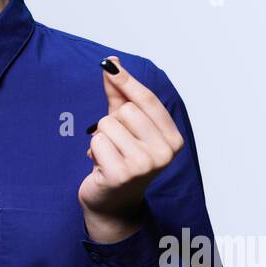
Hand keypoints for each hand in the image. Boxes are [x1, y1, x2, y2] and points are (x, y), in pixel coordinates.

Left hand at [78, 56, 184, 242]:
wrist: (112, 203)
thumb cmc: (120, 159)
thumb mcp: (123, 125)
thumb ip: (120, 94)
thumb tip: (112, 63)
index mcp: (172, 139)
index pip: (148, 100)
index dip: (127, 81)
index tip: (109, 64)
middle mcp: (164, 153)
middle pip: (125, 111)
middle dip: (112, 123)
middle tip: (116, 144)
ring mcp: (145, 165)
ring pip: (108, 125)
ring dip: (101, 138)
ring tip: (109, 156)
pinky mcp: (122, 175)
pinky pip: (97, 142)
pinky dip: (93, 151)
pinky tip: (102, 166)